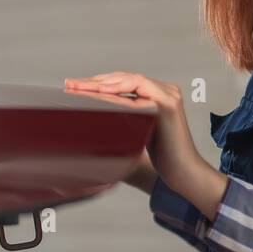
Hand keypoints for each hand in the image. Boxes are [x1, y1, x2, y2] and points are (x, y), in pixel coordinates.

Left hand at [63, 72, 227, 218]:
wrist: (182, 172)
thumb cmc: (161, 157)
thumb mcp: (137, 131)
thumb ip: (124, 117)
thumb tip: (94, 113)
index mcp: (157, 94)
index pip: (124, 82)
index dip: (98, 82)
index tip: (75, 87)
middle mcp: (164, 90)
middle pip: (124, 78)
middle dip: (95, 81)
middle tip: (70, 84)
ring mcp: (168, 94)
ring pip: (129, 80)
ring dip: (101, 83)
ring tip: (79, 88)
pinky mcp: (168, 104)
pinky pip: (138, 89)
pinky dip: (117, 90)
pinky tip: (99, 94)